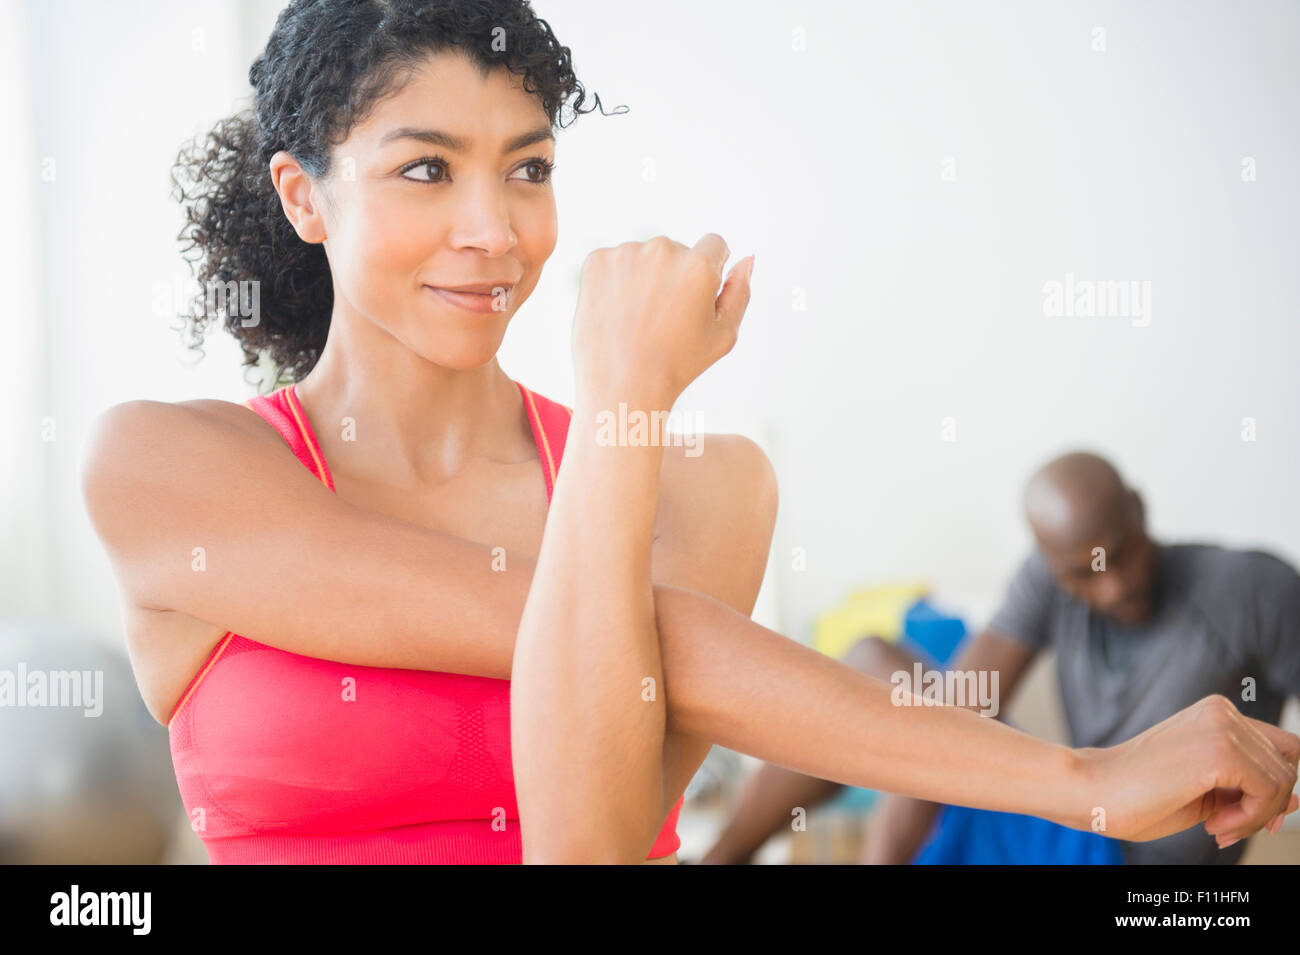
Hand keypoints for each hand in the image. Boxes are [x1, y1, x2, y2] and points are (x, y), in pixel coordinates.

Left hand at [572, 234, 753, 408]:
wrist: (621, 384)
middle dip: (674, 276)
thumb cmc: (677, 365)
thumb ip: (740, 292)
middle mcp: (664, 249)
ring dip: (643, 277)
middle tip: (662, 319)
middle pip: (676, 251)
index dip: (708, 272)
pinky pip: (613, 263)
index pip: (714, 244)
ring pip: (643, 257)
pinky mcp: (597, 261)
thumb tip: (747, 259)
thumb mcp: (723, 335)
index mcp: (700, 265)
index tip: (692, 298)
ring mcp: (627, 253)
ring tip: (637, 319)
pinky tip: (616, 312)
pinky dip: (614, 281)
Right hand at [1077, 694, 1299, 846]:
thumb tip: (1297, 798)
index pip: (1278, 748)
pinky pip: (1269, 792)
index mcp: (1215, 714)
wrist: (1090, 790)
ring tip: (1215, 828)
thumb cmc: (1135, 795)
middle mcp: (1222, 711)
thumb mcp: (1206, 792)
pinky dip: (1250, 819)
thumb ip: (1247, 789)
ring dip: (1257, 816)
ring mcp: (1222, 726)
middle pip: (1288, 762)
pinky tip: (1212, 825)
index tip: (1243, 817)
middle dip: (1269, 805)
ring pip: (1284, 780)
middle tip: (1228, 827)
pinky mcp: (1221, 751)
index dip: (1273, 788)